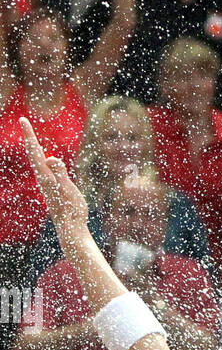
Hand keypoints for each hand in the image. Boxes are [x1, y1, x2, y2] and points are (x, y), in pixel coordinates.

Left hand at [20, 119, 88, 236]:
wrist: (71, 229)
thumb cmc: (71, 210)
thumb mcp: (68, 189)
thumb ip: (60, 173)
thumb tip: (51, 158)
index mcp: (45, 176)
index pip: (35, 151)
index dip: (29, 135)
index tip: (23, 120)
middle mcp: (43, 179)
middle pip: (34, 154)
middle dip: (29, 137)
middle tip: (24, 122)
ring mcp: (47, 184)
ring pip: (37, 161)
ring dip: (33, 147)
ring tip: (30, 137)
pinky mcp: (53, 189)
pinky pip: (44, 168)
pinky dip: (42, 158)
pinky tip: (44, 159)